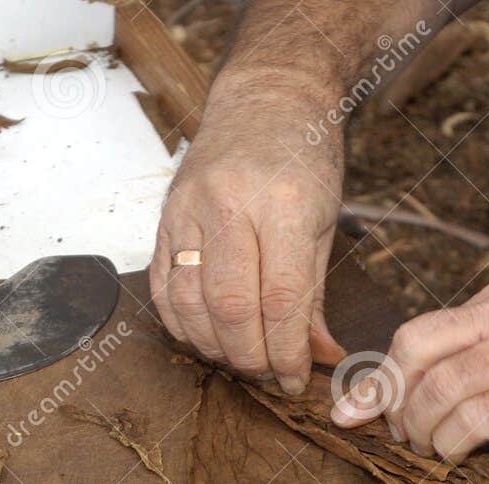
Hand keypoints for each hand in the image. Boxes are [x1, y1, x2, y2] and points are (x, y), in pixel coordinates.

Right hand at [151, 75, 346, 391]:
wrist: (266, 98)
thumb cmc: (303, 158)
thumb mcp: (326, 222)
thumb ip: (315, 296)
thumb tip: (320, 357)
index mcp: (281, 204)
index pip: (280, 300)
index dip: (287, 353)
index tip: (297, 380)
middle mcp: (228, 205)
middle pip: (230, 308)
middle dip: (251, 357)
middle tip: (269, 374)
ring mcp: (187, 210)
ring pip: (189, 303)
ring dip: (214, 346)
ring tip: (240, 358)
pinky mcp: (164, 218)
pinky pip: (162, 287)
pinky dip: (181, 324)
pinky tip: (205, 336)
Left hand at [332, 281, 488, 463]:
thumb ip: (487, 357)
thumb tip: (424, 395)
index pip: (419, 332)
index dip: (379, 376)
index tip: (354, 411)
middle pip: (415, 348)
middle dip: (388, 397)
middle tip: (394, 434)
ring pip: (440, 387)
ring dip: (419, 428)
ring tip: (427, 449)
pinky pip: (476, 420)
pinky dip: (452, 443)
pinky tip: (456, 455)